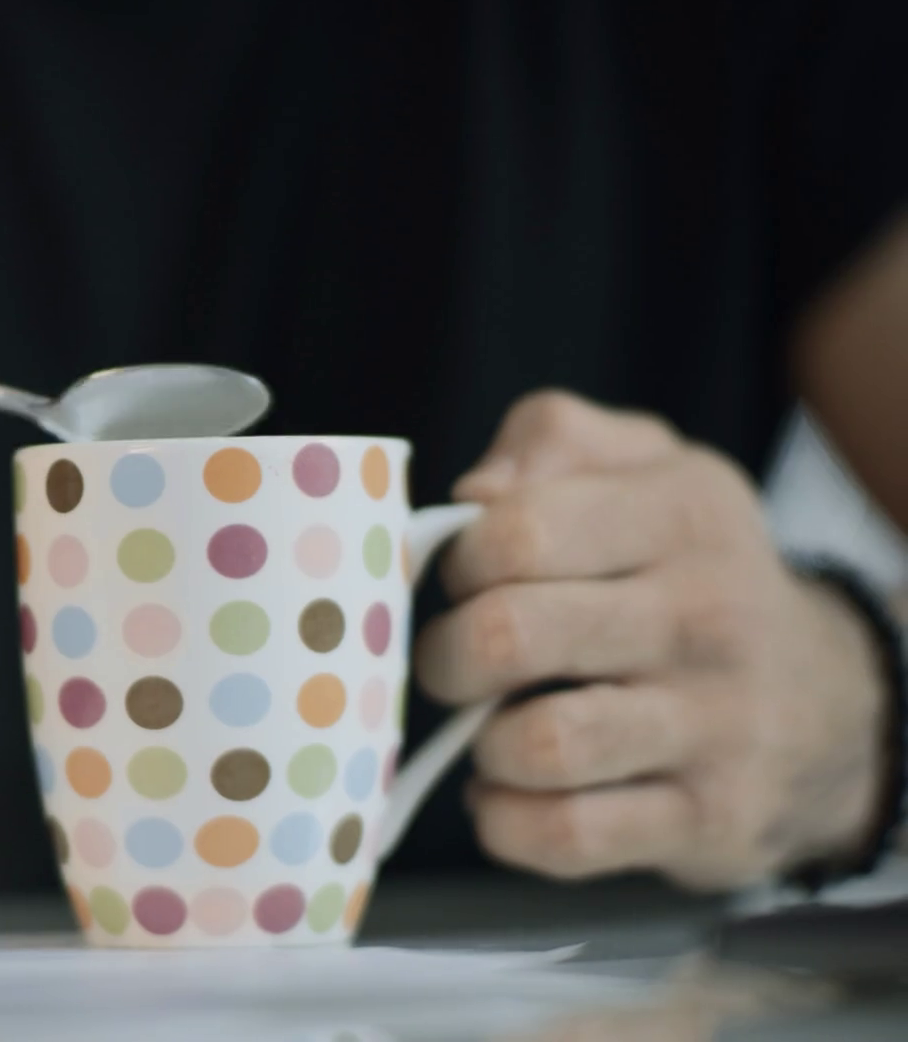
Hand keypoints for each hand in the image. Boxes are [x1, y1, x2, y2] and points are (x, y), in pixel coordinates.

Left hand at [417, 391, 893, 889]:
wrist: (831, 702)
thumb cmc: (687, 572)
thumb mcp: (645, 468)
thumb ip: (552, 440)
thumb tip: (471, 495)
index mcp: (680, 514)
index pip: (516, 532)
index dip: (454, 561)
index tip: (459, 581)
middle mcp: (706, 616)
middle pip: (509, 635)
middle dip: (444, 657)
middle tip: (454, 663)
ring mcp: (712, 726)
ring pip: (541, 744)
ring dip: (481, 745)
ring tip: (490, 731)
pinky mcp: (706, 819)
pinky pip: (569, 835)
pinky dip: (507, 821)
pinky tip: (508, 792)